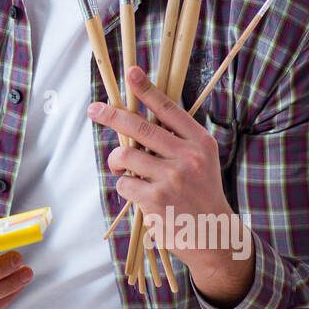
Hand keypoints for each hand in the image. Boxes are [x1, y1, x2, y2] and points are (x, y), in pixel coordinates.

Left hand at [87, 65, 238, 271]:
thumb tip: (136, 118)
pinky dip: (125, 187)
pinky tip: (139, 194)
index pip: (169, 109)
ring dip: (117, 162)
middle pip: (139, 127)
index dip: (147, 89)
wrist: (213, 235)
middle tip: (94, 109)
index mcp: (200, 143)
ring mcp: (171, 178)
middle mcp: (188, 157)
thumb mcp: (200, 161)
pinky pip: (124, 183)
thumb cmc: (200, 194)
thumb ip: (176, 139)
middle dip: (111, 115)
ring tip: (123, 169)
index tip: (131, 72)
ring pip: (125, 156)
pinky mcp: (155, 199)